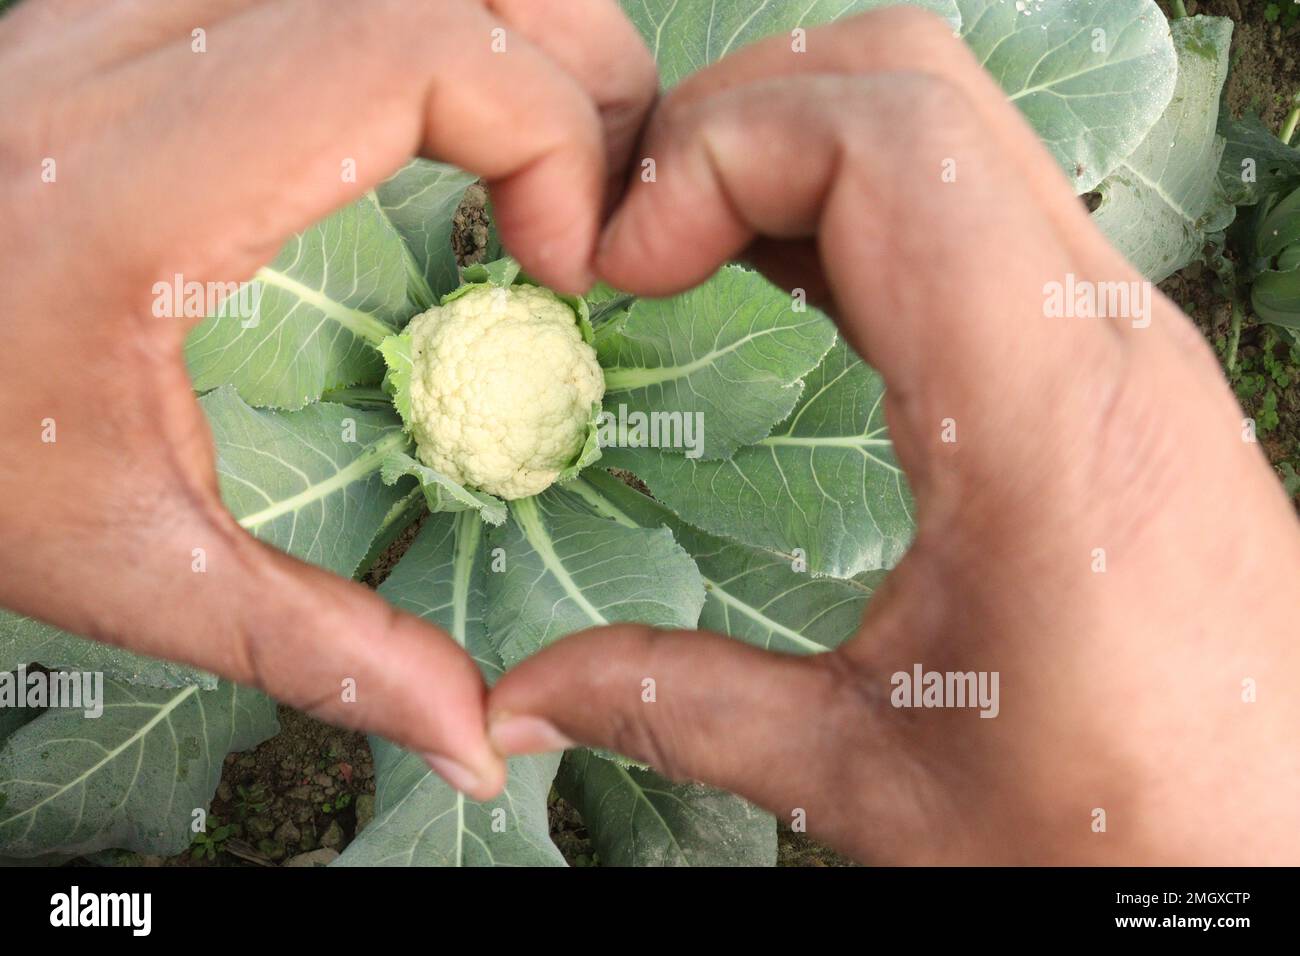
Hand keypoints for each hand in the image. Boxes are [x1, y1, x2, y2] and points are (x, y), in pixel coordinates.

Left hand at [0, 0, 654, 798]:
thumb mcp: (126, 565)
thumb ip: (319, 646)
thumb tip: (476, 742)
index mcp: (136, 190)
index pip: (408, 47)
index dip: (543, 127)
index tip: (567, 263)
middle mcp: (117, 55)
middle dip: (568, 64)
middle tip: (604, 196)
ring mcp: (108, 7)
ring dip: (505, 27)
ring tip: (550, 145)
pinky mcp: (111, 8)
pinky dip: (422, 22)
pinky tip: (439, 113)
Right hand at [488, 8, 1299, 861]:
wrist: (1281, 856)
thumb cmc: (1112, 828)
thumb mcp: (869, 775)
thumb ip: (676, 708)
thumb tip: (523, 697)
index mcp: (1039, 418)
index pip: (885, 142)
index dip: (716, 156)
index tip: (621, 266)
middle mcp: (1099, 336)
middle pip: (913, 83)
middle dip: (741, 119)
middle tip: (638, 234)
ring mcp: (1118, 334)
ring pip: (950, 123)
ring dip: (798, 149)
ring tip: (691, 250)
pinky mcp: (1113, 359)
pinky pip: (978, 202)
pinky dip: (859, 200)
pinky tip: (790, 281)